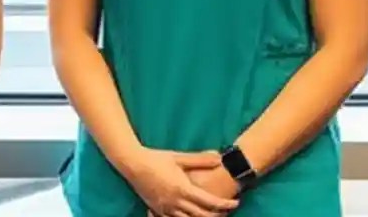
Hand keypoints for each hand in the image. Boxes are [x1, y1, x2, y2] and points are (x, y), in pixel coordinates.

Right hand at [125, 148, 239, 216]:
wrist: (133, 164)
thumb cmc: (156, 159)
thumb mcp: (178, 157)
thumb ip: (199, 159)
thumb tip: (219, 157)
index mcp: (183, 189)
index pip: (210, 202)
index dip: (225, 204)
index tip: (235, 202)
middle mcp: (176, 202)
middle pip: (202, 215)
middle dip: (217, 215)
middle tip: (227, 211)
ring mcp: (166, 208)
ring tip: (211, 215)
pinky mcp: (157, 210)